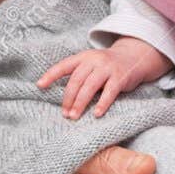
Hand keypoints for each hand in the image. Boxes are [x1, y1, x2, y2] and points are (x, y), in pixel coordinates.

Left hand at [37, 37, 171, 118]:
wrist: (134, 57)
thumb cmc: (107, 66)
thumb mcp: (91, 64)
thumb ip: (79, 75)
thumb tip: (62, 96)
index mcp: (83, 57)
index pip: (64, 66)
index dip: (51, 75)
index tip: (40, 85)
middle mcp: (94, 60)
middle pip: (76, 80)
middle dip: (68, 98)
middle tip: (64, 113)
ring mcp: (107, 68)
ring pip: (89, 87)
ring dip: (80, 103)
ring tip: (74, 116)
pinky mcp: (120, 77)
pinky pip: (109, 92)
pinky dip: (102, 104)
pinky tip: (96, 114)